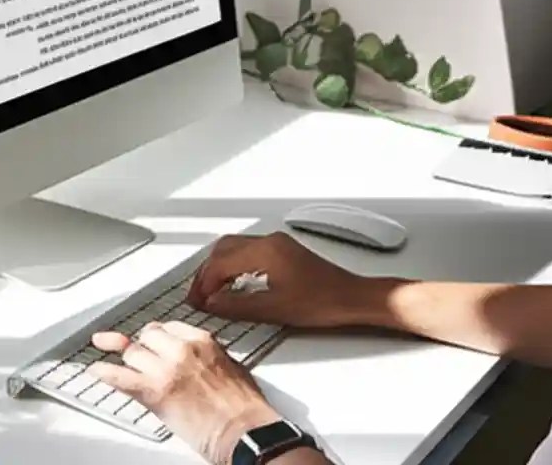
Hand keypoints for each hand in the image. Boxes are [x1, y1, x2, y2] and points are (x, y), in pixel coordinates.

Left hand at [89, 322, 280, 463]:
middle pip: (147, 337)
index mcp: (202, 341)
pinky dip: (104, 373)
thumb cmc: (246, 408)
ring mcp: (166, 369)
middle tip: (138, 355)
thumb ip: (208, 357)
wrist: (246, 433)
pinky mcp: (154, 392)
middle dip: (142, 347)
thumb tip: (197, 360)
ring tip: (119, 365)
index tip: (153, 341)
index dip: (158, 337)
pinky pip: (120, 377)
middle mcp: (181, 349)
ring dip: (127, 362)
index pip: (168, 328)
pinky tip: (95, 370)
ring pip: (132, 353)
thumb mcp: (232, 367)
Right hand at [188, 233, 367, 328]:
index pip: (221, 263)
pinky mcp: (283, 252)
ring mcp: (276, 244)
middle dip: (206, 273)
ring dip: (218, 268)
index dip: (205, 284)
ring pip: (234, 248)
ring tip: (210, 292)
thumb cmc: (323, 302)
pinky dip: (233, 266)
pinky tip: (231, 283)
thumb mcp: (275, 310)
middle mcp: (269, 242)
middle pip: (223, 250)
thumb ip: (238, 306)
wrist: (354, 298)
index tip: (197, 302)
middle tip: (197, 296)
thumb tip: (212, 303)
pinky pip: (247, 252)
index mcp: (265, 252)